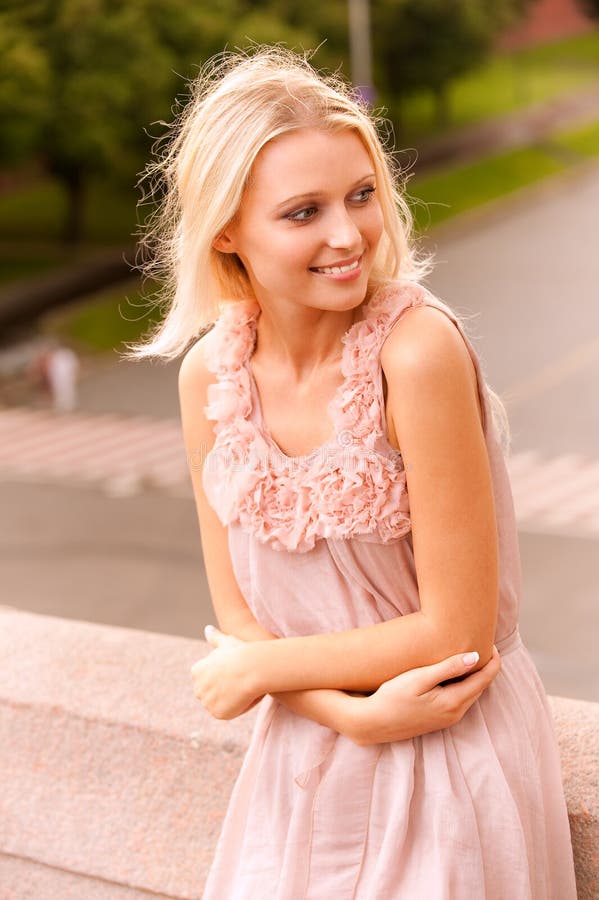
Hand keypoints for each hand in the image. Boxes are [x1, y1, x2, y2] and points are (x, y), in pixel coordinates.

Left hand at [190, 625, 263, 718]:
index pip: (209, 678)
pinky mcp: (217, 713)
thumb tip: (207, 629)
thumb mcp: (227, 641)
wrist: (252, 668)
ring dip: (230, 699)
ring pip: (220, 703)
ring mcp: (207, 702)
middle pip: (212, 692)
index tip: (236, 669)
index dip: (224, 674)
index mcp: (196, 671)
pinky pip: (227, 712)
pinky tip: (246, 697)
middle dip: (224, 689)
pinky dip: (236, 707)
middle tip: (242, 680)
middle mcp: (198, 688)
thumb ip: (215, 638)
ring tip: (245, 688)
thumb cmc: (241, 653)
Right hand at [350, 646, 500, 745]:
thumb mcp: (419, 678)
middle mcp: (455, 713)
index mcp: (453, 702)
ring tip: (473, 655)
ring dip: (475, 676)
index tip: (492, 642)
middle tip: (485, 644)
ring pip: (471, 694)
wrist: (372, 722)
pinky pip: (461, 699)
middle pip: (480, 687)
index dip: (492, 661)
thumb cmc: (392, 697)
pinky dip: (465, 685)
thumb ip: (448, 668)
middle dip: (486, 667)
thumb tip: (476, 658)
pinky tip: (455, 674)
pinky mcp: (439, 719)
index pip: (483, 679)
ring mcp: (448, 719)